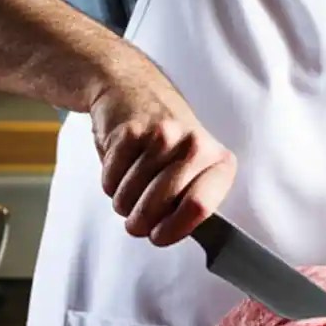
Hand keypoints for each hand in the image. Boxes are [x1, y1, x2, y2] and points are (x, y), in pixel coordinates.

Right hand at [88, 67, 236, 246]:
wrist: (132, 88)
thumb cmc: (165, 140)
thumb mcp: (191, 166)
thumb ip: (191, 199)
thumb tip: (180, 237)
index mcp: (217, 160)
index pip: (199, 208)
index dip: (172, 231)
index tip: (159, 235)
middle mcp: (195, 146)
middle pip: (156, 209)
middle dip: (139, 222)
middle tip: (136, 214)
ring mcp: (163, 136)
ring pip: (128, 199)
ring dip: (122, 200)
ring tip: (130, 180)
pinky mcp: (129, 131)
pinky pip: (110, 181)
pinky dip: (109, 182)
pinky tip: (119, 162)